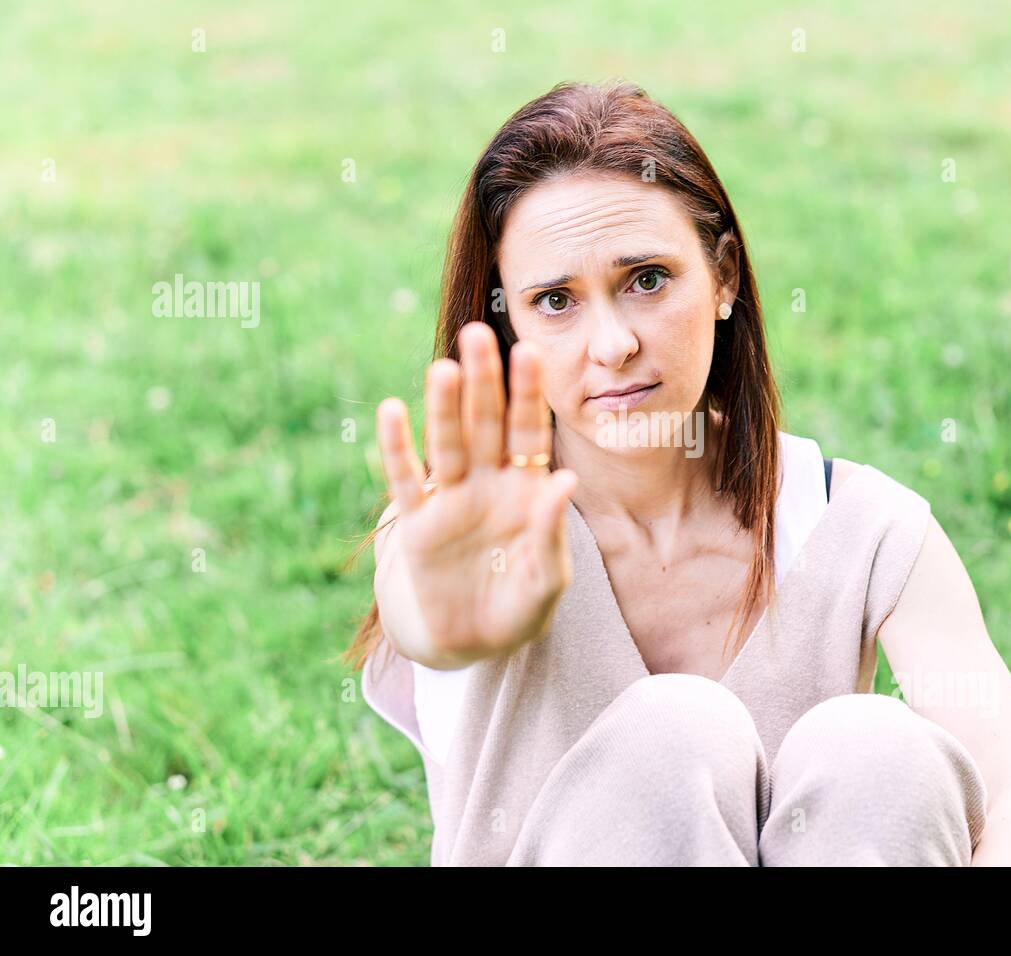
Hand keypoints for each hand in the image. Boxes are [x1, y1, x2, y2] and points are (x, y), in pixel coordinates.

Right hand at [375, 322, 577, 667]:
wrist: (472, 643)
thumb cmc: (519, 608)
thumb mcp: (546, 579)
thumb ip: (552, 531)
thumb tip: (566, 479)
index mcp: (526, 488)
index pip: (529, 432)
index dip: (529, 395)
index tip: (531, 352)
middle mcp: (488, 483)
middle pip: (486, 423)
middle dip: (484, 382)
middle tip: (479, 336)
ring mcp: (450, 499)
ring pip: (447, 443)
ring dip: (444, 408)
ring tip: (444, 368)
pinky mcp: (416, 524)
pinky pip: (405, 480)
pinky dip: (398, 448)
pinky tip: (392, 411)